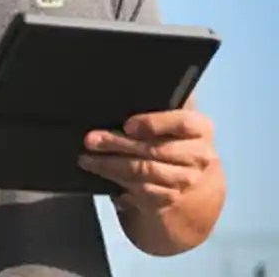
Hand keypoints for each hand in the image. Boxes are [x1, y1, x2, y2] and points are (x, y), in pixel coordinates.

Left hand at [78, 108, 218, 214]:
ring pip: (143, 170)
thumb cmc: (177, 145)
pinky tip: (101, 174)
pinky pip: (141, 190)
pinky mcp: (171, 199)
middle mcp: (199, 156)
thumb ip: (161, 107)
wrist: (199, 192)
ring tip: (87, 159)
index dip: (153, 123)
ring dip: (110, 165)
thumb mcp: (175, 124)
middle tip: (91, 140)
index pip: (182, 122)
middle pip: (154, 148)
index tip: (128, 125)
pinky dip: (117, 181)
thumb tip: (128, 88)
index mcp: (200, 129)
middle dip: (117, 144)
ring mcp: (186, 181)